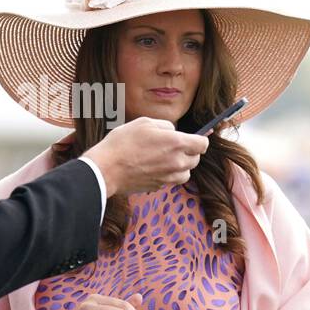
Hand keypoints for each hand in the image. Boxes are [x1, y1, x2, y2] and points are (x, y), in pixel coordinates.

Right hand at [82, 117, 207, 195]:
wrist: (106, 168)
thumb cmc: (123, 143)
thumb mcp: (144, 123)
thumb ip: (165, 126)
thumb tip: (173, 132)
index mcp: (176, 143)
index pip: (203, 144)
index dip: (200, 139)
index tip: (194, 138)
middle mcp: (176, 162)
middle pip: (196, 160)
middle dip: (189, 152)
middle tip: (174, 146)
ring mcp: (168, 177)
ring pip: (185, 173)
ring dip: (180, 166)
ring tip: (165, 158)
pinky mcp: (158, 187)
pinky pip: (170, 181)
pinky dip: (166, 175)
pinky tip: (152, 167)